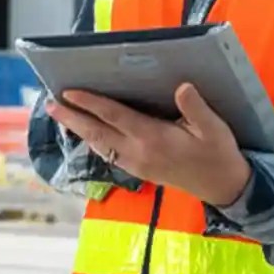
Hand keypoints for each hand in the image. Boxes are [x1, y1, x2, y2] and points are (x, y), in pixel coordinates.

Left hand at [45, 83, 252, 206]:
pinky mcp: (139, 171)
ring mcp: (136, 164)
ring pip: (100, 145)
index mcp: (153, 138)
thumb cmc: (218, 153)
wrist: (223, 187)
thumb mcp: (214, 128)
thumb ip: (196, 108)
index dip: (90, 103)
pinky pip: (108, 154)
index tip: (69, 92)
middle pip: (97, 132)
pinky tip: (88, 133)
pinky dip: (94, 141)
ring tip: (62, 115)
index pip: (114, 116)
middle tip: (50, 104)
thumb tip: (182, 86)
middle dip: (72, 118)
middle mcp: (138, 152)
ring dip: (79, 129)